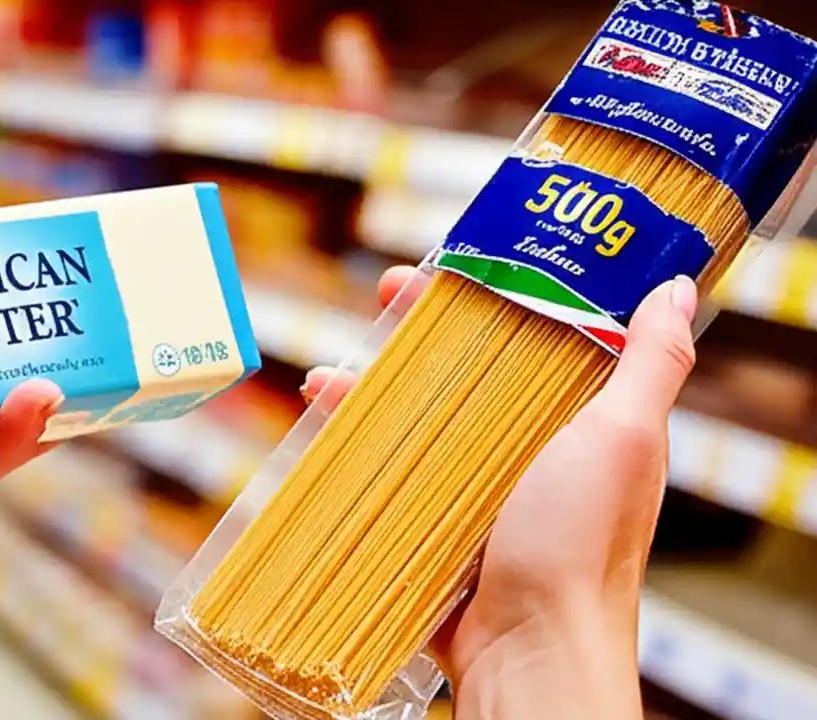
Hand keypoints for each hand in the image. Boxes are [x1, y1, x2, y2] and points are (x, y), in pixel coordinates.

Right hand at [303, 266, 697, 719]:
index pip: (532, 335)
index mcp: (578, 422)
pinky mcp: (436, 523)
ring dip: (371, 387)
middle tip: (385, 295)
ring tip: (328, 375)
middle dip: (420, 329)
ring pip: (418, 418)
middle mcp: (529, 450)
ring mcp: (478, 489)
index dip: (492, 292)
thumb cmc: (581, 546)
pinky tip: (324, 425)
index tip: (453, 263)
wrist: (530, 651)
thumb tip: (677, 286)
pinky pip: (391, 471)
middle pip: (465, 368)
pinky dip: (356, 445)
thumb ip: (651, 362)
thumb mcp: (622, 439)